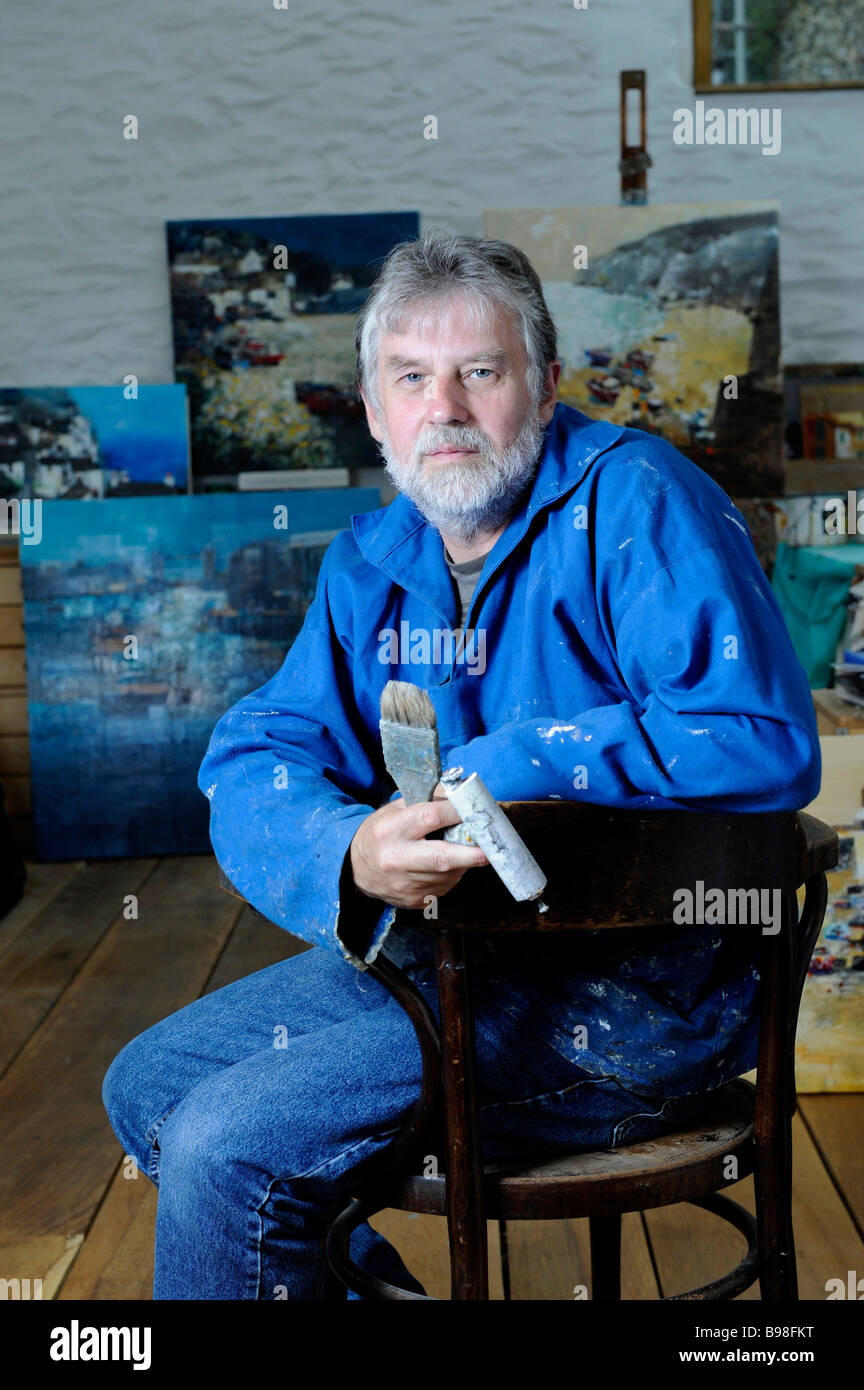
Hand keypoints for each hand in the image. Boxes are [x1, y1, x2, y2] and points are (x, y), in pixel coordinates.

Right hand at [349, 792, 487, 909]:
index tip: (474, 808)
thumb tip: (460, 791)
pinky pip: (444, 887)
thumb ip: (425, 802)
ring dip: (464, 862)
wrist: (355, 868)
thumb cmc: (380, 833)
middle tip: (492, 848)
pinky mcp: (413, 901)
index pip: (430, 817)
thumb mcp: (394, 810)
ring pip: (448, 875)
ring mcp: (405, 884)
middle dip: (472, 854)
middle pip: (442, 858)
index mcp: (391, 830)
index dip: (456, 812)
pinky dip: (453, 875)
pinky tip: (447, 866)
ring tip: (466, 850)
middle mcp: (396, 859)